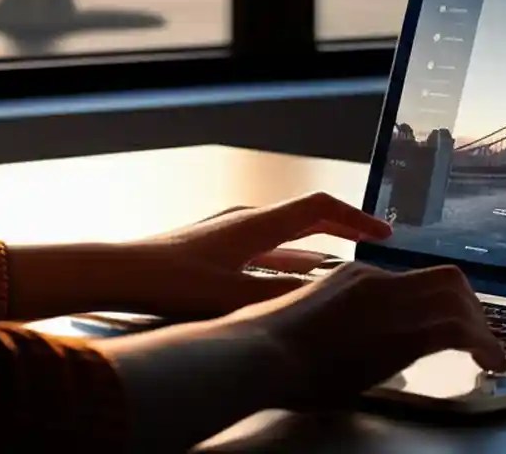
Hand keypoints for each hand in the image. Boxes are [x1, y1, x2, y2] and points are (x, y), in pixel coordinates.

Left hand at [6, 193, 389, 319]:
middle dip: (344, 227)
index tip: (384, 233)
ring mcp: (230, 231)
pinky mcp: (215, 246)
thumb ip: (284, 296)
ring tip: (341, 262)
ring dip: (317, 243)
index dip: (357, 218)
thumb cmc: (174, 282)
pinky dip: (289, 257)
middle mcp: (248, 219)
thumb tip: (328, 295)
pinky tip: (291, 277)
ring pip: (287, 232)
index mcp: (259, 224)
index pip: (321, 207)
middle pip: (308, 214)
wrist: (121, 273)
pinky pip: (267, 246)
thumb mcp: (236, 297)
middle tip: (372, 241)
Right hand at [100, 262, 505, 450]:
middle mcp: (375, 279)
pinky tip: (491, 363)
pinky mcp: (398, 326)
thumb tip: (362, 357)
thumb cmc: (263, 354)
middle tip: (484, 339)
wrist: (252, 355)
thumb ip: (341, 337)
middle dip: (472, 309)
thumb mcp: (308, 336)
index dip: (443, 305)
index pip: (415, 283)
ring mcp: (387, 298)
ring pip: (457, 298)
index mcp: (354, 279)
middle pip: (446, 279)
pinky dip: (483, 344)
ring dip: (482, 327)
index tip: (456, 325)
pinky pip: (457, 329)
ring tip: (493, 355)